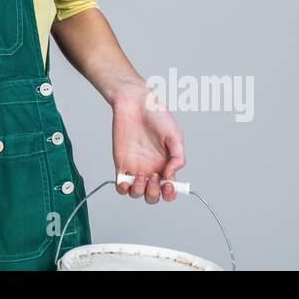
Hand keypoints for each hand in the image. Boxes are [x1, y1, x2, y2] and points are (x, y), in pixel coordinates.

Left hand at [111, 77, 185, 203]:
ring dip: (139, 191)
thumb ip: (178, 158)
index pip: (169, 189)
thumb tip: (170, 177)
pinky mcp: (121, 163)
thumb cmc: (157, 115)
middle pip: (152, 196)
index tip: (169, 185)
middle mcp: (151, 169)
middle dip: (154, 193)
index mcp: (166, 164)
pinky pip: (120, 184)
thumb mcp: (175, 135)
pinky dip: (122, 189)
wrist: (135, 102)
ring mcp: (135, 167)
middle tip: (154, 175)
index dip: (170, 194)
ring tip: (142, 175)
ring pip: (136, 193)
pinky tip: (126, 181)